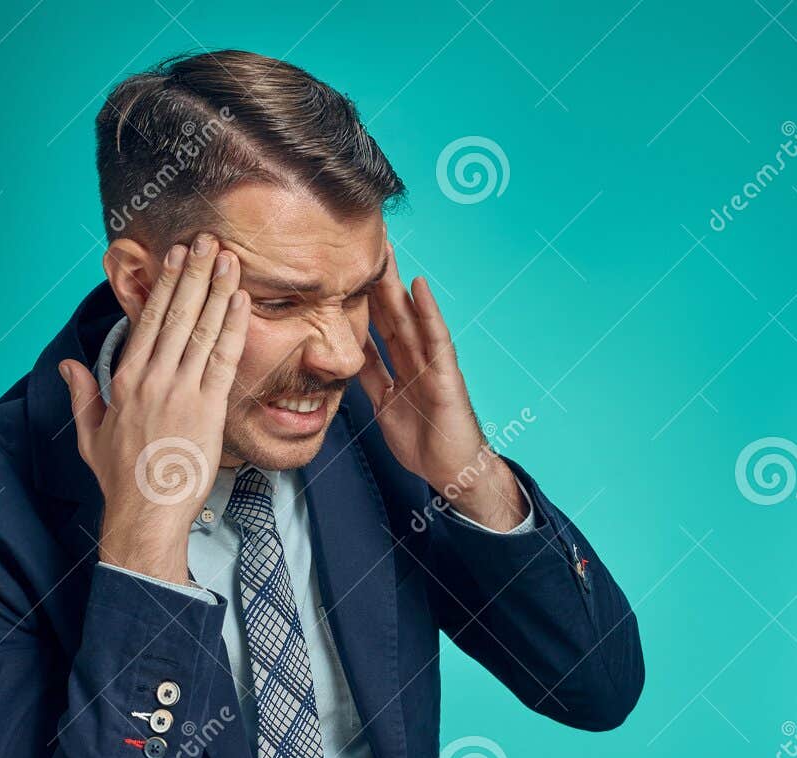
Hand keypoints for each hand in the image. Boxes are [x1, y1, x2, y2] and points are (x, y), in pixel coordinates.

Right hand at [59, 234, 246, 583]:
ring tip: (228, 259)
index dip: (166, 286)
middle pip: (176, 314)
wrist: (146, 511)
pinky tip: (242, 301)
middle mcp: (153, 377)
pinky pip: (224, 359)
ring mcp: (181, 390)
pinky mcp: (208, 408)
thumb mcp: (91, 433)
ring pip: (201, 329)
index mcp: (126, 379)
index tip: (177, 258)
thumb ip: (83, 395)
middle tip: (207, 241)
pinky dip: (233, 327)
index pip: (148, 320)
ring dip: (216, 290)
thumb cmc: (123, 478)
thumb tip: (69, 365)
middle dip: (193, 275)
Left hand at [358, 244, 527, 530]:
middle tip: (362, 246)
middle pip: (391, 314)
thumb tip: (349, 358)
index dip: (360, 301)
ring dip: (398, 285)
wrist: (453, 471)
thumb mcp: (385, 407)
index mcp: (401, 368)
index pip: (376, 328)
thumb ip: (372, 380)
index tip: (343, 273)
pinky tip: (419, 287)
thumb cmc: (426, 443)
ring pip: (410, 318)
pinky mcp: (447, 375)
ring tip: (386, 253)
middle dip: (377, 281)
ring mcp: (432, 364)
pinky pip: (436, 339)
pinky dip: (428, 313)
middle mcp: (416, 360)